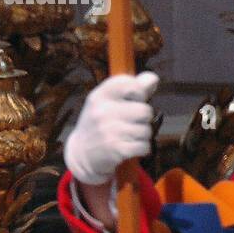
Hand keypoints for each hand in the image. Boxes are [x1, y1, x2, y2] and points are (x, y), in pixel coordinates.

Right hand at [64, 72, 158, 186]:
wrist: (81, 154)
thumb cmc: (99, 124)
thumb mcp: (107, 102)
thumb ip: (131, 89)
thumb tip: (153, 78)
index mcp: (100, 95)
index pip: (132, 84)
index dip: (139, 93)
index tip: (131, 100)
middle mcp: (102, 111)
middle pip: (145, 111)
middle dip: (143, 119)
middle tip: (128, 123)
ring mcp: (109, 130)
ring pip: (147, 130)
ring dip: (142, 135)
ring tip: (126, 136)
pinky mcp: (116, 149)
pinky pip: (145, 146)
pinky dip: (141, 149)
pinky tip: (128, 147)